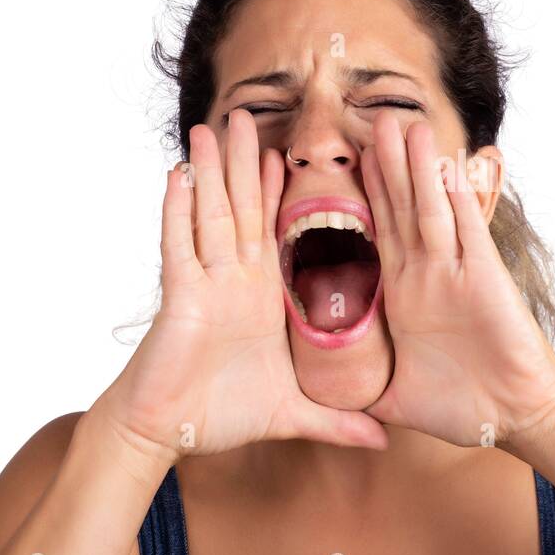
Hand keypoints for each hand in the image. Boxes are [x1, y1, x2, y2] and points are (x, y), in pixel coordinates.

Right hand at [101, 109, 389, 461]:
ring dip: (213, 170)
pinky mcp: (179, 298)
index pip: (275, 233)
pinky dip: (178, 211)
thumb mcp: (295, 414)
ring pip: (212, 215)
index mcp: (261, 298)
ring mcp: (204, 285)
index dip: (281, 193)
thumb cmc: (223, 416)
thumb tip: (384, 440)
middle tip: (247, 115)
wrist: (169, 436)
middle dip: (246, 162)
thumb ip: (339, 421)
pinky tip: (180, 174)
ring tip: (213, 126)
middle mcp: (233, 282)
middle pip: (243, 209)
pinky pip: (178, 246)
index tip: (290, 153)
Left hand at [359, 112, 554, 449]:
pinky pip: (469, 232)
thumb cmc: (462, 408)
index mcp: (403, 295)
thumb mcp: (394, 397)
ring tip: (406, 126)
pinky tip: (448, 165)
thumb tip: (321, 401)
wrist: (515, 418)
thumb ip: (359, 390)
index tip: (344, 161)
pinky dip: (459, 198)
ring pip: (431, 210)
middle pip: (402, 209)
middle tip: (372, 121)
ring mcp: (456, 273)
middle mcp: (427, 275)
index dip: (363, 197)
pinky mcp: (485, 278)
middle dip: (386, 166)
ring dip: (418, 168)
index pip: (378, 234)